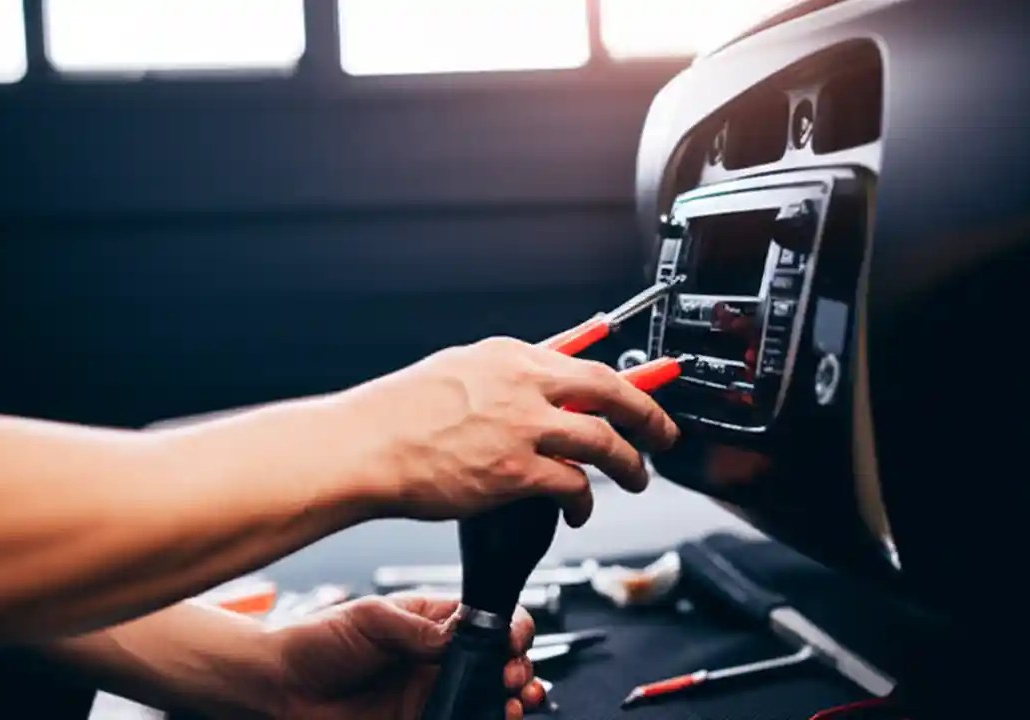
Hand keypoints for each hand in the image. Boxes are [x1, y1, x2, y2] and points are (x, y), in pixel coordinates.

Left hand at [272, 595, 543, 719]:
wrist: (278, 689)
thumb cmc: (313, 644)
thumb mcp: (368, 619)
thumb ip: (416, 627)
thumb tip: (458, 633)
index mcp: (429, 622)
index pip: (486, 619)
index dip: (508, 627)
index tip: (511, 639)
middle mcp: (436, 658)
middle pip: (499, 660)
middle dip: (517, 665)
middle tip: (509, 674)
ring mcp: (431, 693)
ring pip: (490, 695)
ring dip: (514, 696)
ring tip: (513, 698)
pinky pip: (464, 719)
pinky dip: (487, 718)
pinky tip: (496, 715)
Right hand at [341, 337, 679, 526]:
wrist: (365, 446)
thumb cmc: (395, 414)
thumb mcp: (454, 371)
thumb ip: (499, 374)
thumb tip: (527, 375)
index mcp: (508, 355)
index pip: (583, 360)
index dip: (621, 377)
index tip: (645, 383)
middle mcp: (523, 384)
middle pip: (610, 392)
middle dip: (648, 414)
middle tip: (664, 432)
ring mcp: (523, 427)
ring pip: (603, 441)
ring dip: (629, 464)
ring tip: (637, 478)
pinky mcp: (516, 472)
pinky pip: (572, 485)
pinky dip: (583, 501)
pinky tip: (579, 510)